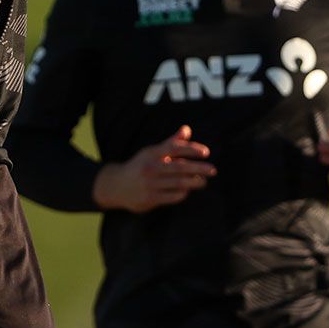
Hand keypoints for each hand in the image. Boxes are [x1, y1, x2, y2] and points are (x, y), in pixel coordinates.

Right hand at [92, 125, 214, 212]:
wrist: (116, 186)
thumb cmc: (140, 166)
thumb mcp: (152, 152)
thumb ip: (171, 142)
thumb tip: (187, 129)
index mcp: (152, 153)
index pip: (175, 148)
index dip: (192, 148)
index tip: (206, 152)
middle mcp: (151, 168)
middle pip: (180, 167)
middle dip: (199, 168)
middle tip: (213, 170)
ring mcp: (150, 184)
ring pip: (178, 183)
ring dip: (194, 182)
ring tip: (203, 181)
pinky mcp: (150, 198)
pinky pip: (172, 196)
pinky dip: (183, 193)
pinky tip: (187, 190)